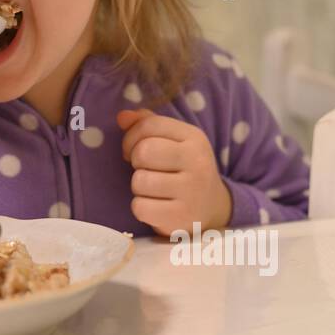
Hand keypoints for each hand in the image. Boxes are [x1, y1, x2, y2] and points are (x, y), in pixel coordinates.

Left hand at [117, 108, 231, 235]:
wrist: (212, 208)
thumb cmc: (183, 169)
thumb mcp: (173, 141)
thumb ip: (147, 124)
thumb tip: (122, 117)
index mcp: (194, 138)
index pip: (150, 125)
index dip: (131, 137)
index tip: (133, 150)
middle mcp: (198, 162)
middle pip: (143, 152)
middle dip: (136, 162)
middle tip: (147, 170)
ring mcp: (192, 191)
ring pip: (140, 181)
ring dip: (139, 187)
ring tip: (154, 190)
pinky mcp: (182, 217)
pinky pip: (140, 207)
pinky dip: (141, 208)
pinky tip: (156, 207)